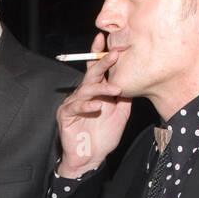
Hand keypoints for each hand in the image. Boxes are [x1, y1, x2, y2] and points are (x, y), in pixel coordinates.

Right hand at [56, 32, 131, 177]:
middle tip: (114, 54)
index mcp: (95, 91)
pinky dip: (86, 106)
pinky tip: (96, 107)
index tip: (105, 39)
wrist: (91, 158)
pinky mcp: (65, 115)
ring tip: (115, 90)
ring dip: (101, 89)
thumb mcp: (120, 114)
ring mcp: (73, 103)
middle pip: (91, 74)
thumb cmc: (104, 136)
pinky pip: (75, 107)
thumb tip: (133, 79)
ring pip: (86, 90)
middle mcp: (83, 94)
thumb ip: (124, 97)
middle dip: (102, 63)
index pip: (97, 69)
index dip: (100, 54)